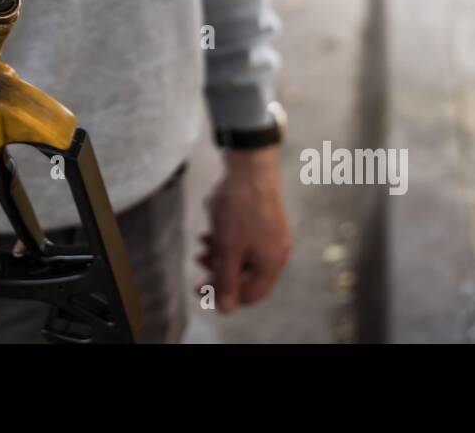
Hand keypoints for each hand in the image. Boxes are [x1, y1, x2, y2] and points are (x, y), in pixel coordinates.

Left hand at [195, 146, 292, 312]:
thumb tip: (225, 309)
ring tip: (201, 245)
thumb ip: (226, 280)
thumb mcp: (227, 248)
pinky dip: (226, 239)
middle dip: (219, 271)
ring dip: (220, 254)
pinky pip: (245, 239)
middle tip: (198, 264)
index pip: (251, 294)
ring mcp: (272, 235)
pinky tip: (209, 231)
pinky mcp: (264, 220)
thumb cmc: (239, 207)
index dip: (226, 295)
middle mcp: (277, 251)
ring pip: (243, 255)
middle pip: (246, 274)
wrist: (249, 165)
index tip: (202, 289)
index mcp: (272, 262)